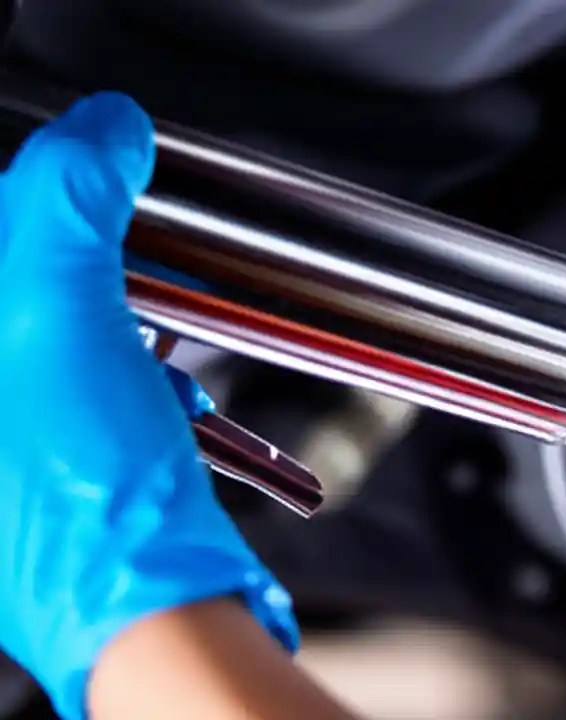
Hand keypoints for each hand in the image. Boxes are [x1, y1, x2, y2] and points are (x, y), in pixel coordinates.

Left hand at [0, 93, 297, 718]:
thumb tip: (103, 128)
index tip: (84, 207)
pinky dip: (115, 370)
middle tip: (116, 294)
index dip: (31, 209)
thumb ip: (66, 198)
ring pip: (43, 325)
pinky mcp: (26, 459)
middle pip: (15, 279)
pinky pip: (71, 374)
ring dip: (104, 324)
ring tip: (137, 364)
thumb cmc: (85, 497)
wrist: (153, 604)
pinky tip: (140, 399)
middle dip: (73, 276)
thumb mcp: (57, 314)